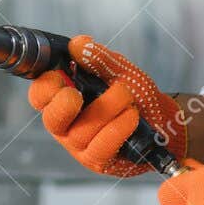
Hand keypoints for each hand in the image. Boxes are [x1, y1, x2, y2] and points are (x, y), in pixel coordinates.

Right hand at [26, 35, 186, 176]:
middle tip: (76, 94)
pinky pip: (100, 146)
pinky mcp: (98, 160)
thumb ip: (97, 58)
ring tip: (127, 97)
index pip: (40, 96)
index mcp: (64, 98)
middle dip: (62, 106)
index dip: (45, 86)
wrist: (163, 119)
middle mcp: (67, 124)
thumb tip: (77, 44)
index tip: (60, 75)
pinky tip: (131, 116)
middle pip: (51, 120)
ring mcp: (81, 145)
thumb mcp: (119, 70)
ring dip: (107, 109)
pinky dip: (118, 128)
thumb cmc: (135, 93)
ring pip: (82, 131)